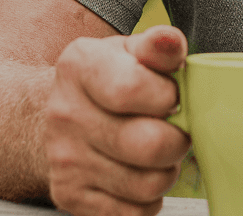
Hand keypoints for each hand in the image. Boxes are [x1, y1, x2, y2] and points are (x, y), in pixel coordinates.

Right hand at [45, 26, 190, 215]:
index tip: (172, 95)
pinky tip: (141, 172)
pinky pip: (132, 213)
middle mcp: (64, 113)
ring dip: (167, 171)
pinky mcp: (68, 196)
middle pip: (147, 145)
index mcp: (80, 66)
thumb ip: (159, 46)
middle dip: (178, 139)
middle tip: (176, 129)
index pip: (131, 88)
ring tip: (159, 150)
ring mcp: (63, 159)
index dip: (167, 96)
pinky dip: (149, 199)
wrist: (65, 111)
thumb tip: (172, 44)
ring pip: (146, 184)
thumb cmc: (111, 76)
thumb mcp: (132, 49)